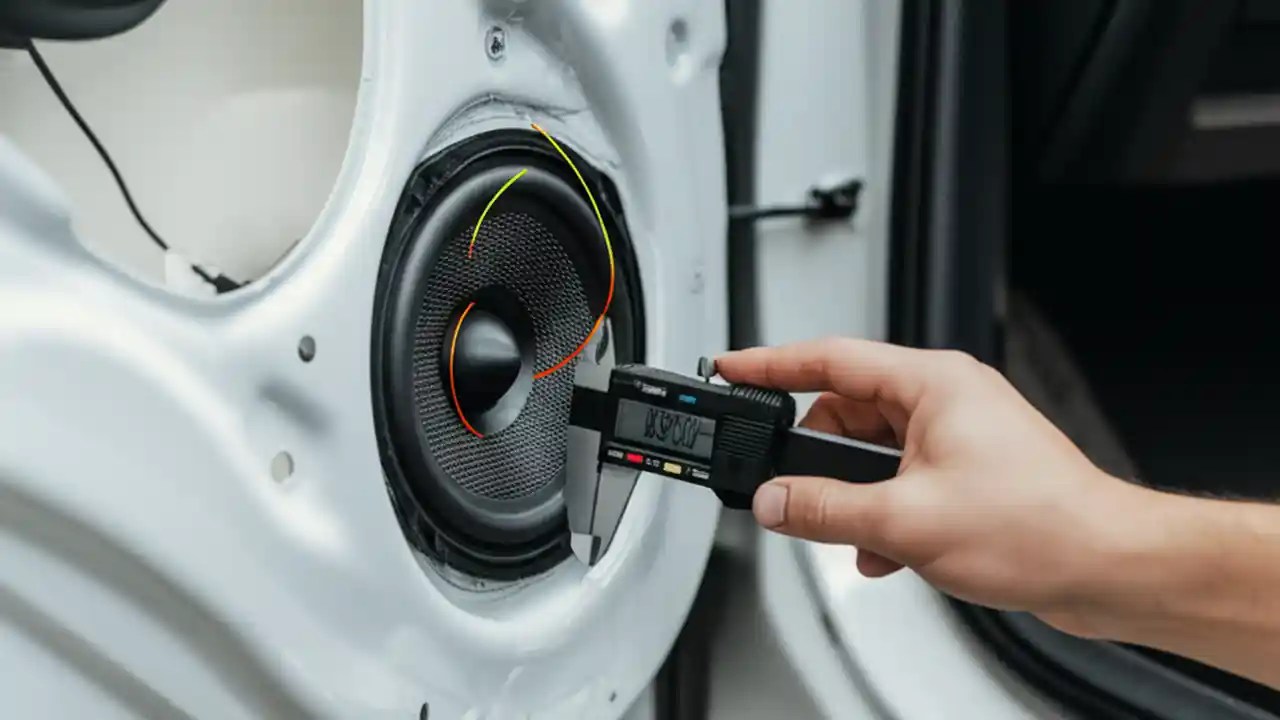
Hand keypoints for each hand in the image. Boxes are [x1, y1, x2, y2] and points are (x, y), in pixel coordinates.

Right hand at [716, 338, 1142, 625]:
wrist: (1108, 564)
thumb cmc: (1039, 524)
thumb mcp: (905, 520)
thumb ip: (825, 508)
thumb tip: (776, 500)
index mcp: (932, 382)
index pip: (829, 357)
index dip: (771, 363)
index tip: (732, 368)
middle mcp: (945, 398)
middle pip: (847, 411)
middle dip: (818, 458)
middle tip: (792, 490)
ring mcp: (958, 434)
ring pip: (873, 452)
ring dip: (853, 495)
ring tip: (855, 534)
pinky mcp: (967, 471)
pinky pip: (900, 479)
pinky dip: (882, 513)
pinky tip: (884, 551)